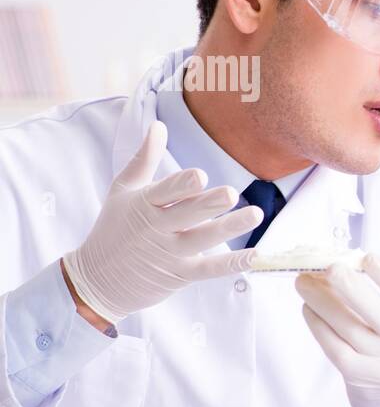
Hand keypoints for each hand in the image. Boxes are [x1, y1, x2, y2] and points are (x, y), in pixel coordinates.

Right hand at [62, 121, 262, 323]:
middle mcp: (156, 229)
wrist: (96, 281)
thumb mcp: (123, 191)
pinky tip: (255, 255)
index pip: (163, 192)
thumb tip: (159, 125)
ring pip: (203, 239)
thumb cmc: (113, 228)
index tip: (200, 176)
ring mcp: (169, 253)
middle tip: (232, 194)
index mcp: (142, 205)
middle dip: (208, 204)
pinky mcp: (181, 274)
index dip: (180, 185)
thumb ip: (144, 159)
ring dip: (230, 228)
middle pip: (186, 214)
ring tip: (256, 214)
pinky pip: (209, 269)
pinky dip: (232, 264)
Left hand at [297, 252, 379, 406]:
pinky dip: (318, 326)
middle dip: (349, 287)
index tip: (367, 257)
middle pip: (375, 313)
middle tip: (328, 267)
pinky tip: (308, 310)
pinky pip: (334, 347)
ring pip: (348, 328)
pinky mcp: (360, 377)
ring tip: (304, 283)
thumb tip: (343, 265)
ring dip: (322, 302)